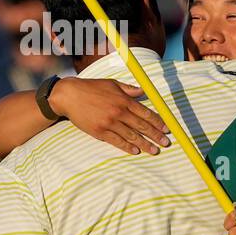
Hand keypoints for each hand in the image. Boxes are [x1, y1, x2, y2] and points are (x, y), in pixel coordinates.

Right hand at [50, 78, 169, 156]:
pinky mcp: (99, 132)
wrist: (69, 96)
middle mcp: (118, 112)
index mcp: (123, 100)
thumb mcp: (112, 84)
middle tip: (166, 143)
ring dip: (144, 144)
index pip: (145, 113)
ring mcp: (109, 123)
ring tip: (154, 151)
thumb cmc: (91, 88)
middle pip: (141, 126)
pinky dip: (127, 147)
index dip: (157, 122)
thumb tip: (143, 91)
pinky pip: (116, 141)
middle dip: (155, 135)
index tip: (166, 129)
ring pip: (131, 136)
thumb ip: (129, 89)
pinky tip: (136, 151)